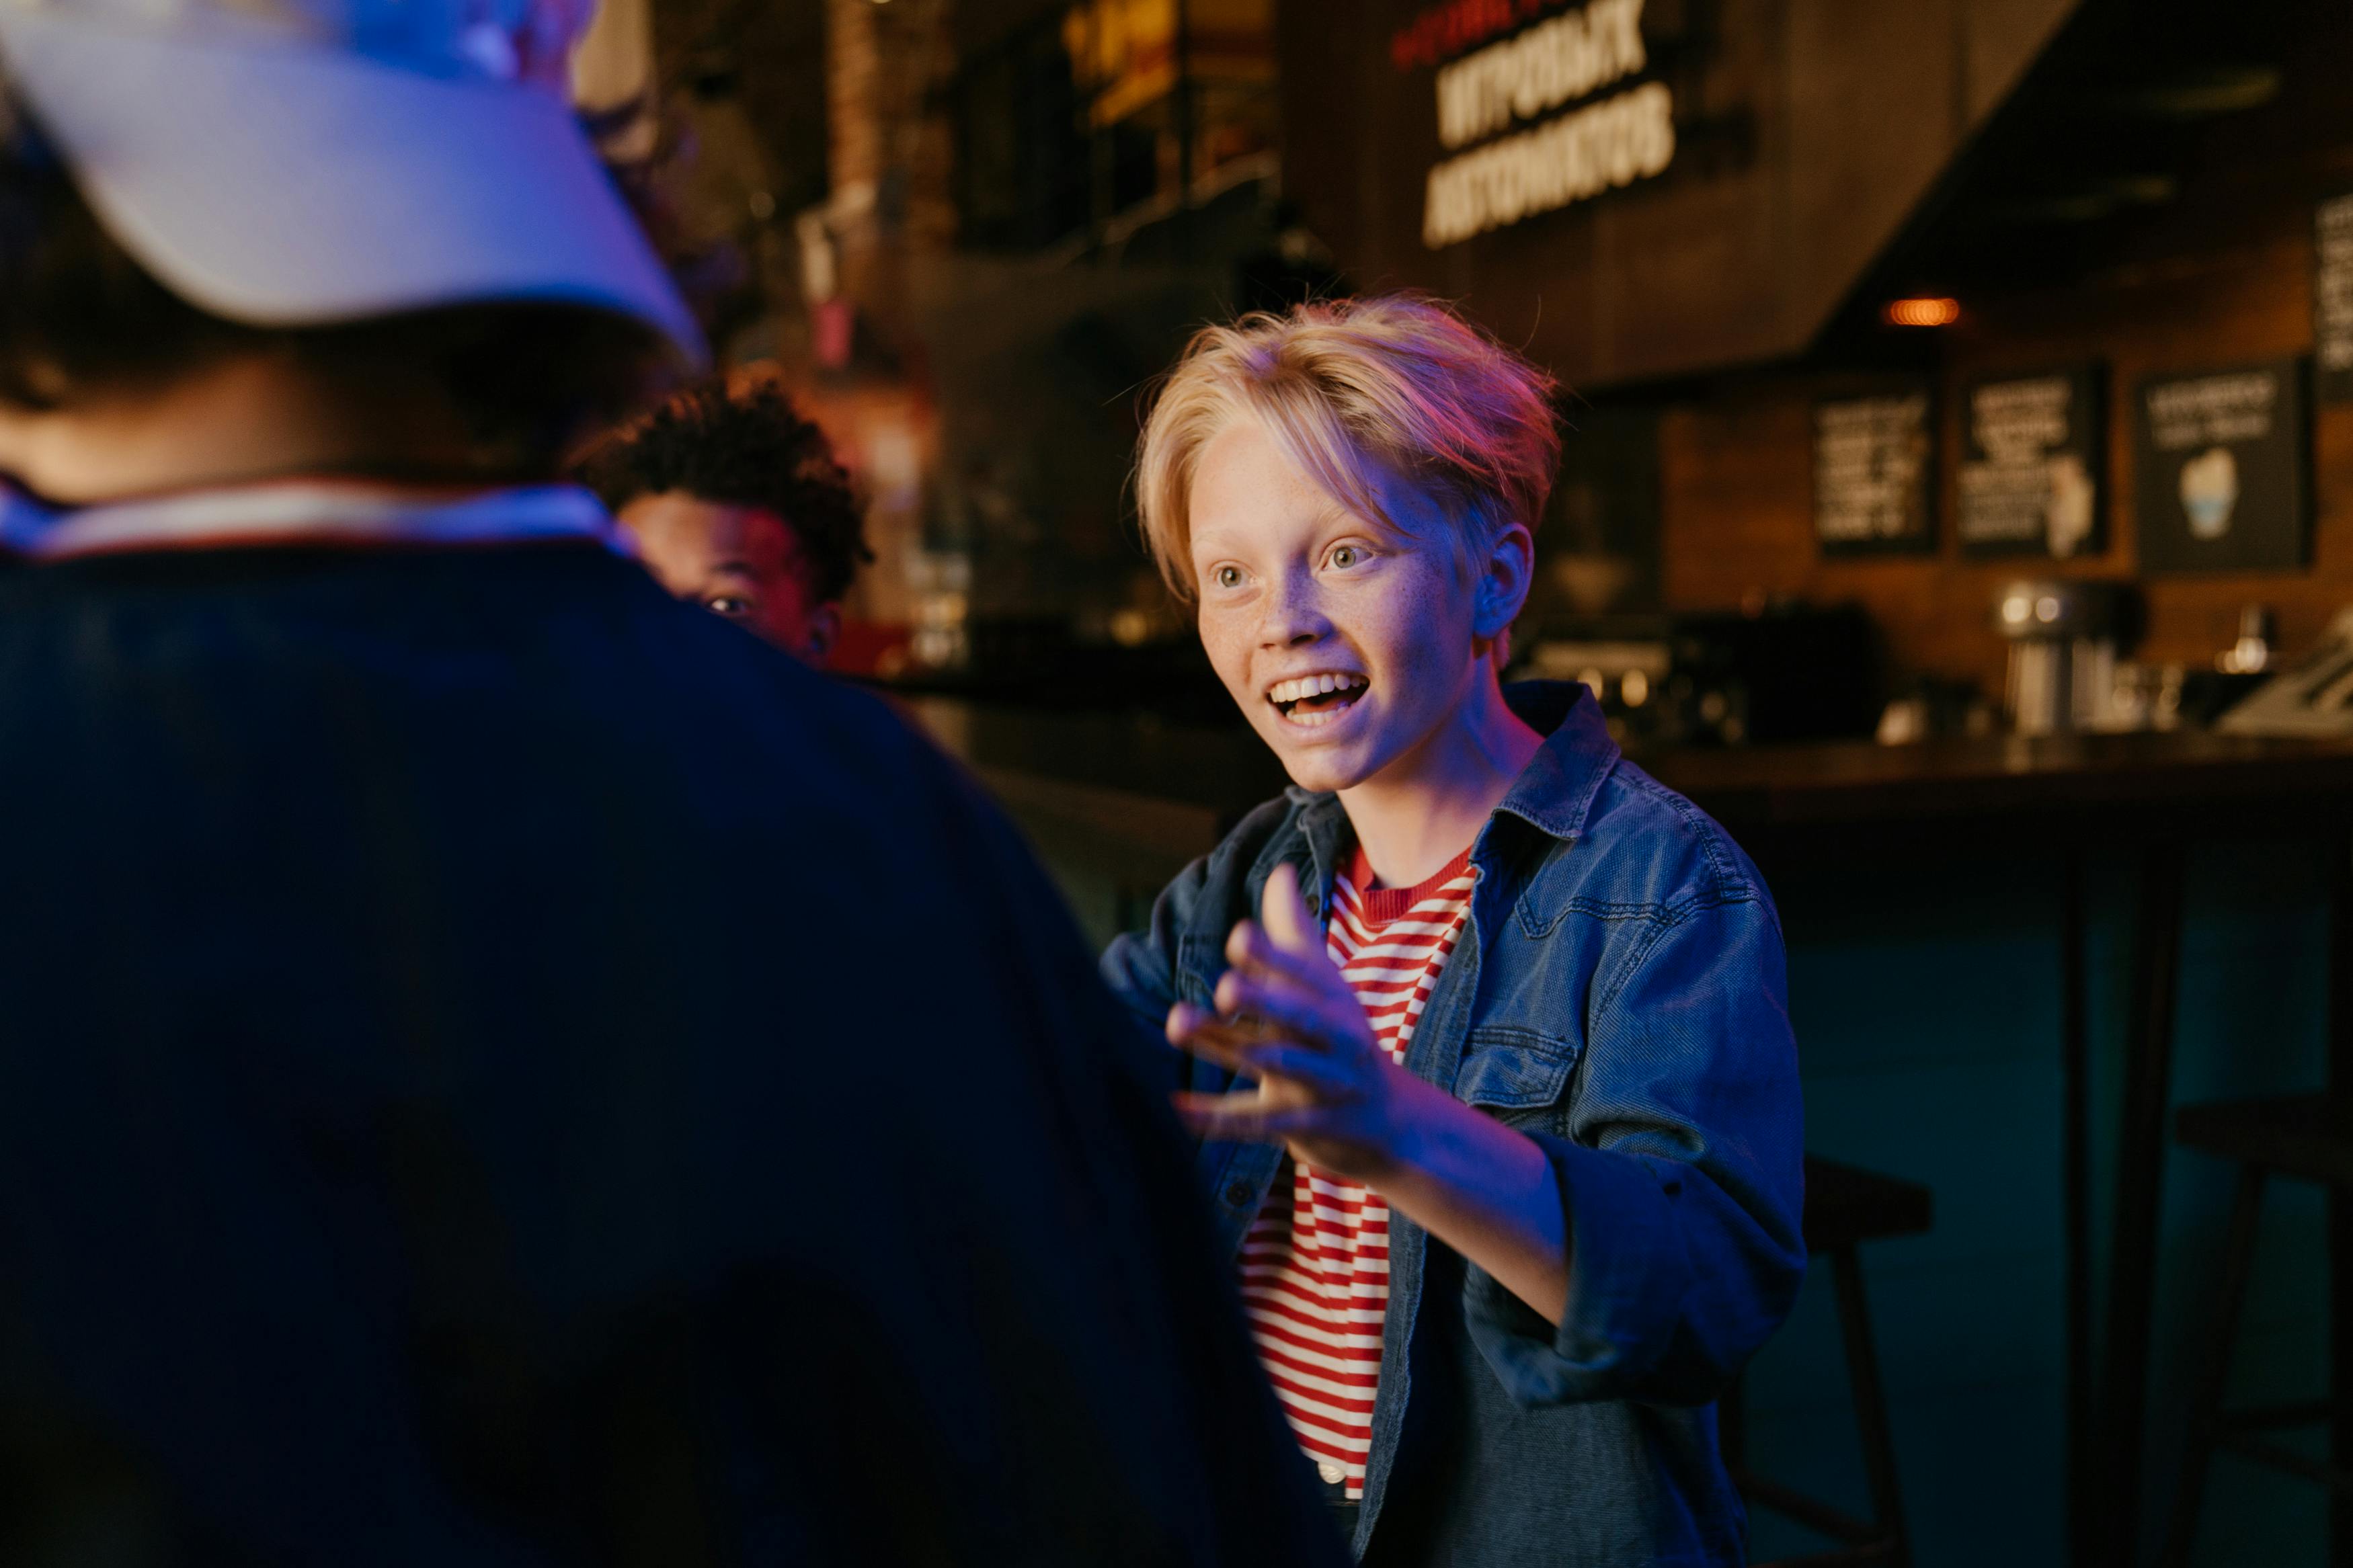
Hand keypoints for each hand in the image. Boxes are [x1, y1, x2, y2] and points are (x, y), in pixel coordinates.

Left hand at [1167, 861, 1432, 1184]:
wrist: (1391, 1119)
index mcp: (1332, 998)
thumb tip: (1279, 870)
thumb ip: (1294, 930)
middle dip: (1263, 998)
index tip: (1239, 937)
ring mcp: (1320, 1082)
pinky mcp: (1304, 1124)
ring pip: (1272, 1061)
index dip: (1273, 955)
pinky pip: (1257, 1121)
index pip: (1304, 971)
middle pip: (1296, 1014)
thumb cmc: (1342, 1037)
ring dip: (1224, 1043)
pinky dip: (1216, 1118)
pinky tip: (1177, 1109)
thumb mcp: (1325, 984)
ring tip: (1177, 1022)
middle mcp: (1332, 1036)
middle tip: (1224, 986)